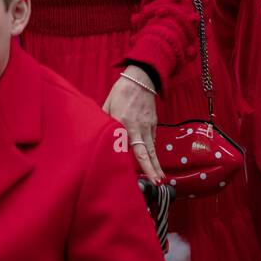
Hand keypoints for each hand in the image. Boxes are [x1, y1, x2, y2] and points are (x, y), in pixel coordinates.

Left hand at [103, 68, 159, 183]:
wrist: (141, 78)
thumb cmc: (121, 91)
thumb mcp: (108, 104)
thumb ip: (105, 121)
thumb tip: (99, 133)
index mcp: (123, 123)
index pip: (125, 146)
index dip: (127, 161)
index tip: (129, 175)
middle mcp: (137, 127)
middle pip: (145, 152)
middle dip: (151, 168)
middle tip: (156, 182)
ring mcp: (148, 126)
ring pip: (152, 149)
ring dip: (156, 164)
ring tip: (160, 178)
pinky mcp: (154, 123)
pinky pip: (152, 139)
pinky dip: (153, 150)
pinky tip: (154, 160)